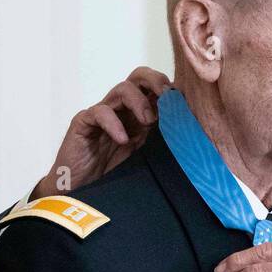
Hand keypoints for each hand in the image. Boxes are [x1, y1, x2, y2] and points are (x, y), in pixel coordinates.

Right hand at [31, 67, 172, 198]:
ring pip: (121, 89)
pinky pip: (99, 113)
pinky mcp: (83, 123)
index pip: (155, 88)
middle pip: (138, 78)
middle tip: (168, 96)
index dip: (170, 89)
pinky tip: (122, 140)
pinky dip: (113, 123)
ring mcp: (102, 114)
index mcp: (139, 114)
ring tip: (148, 121)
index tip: (185, 101)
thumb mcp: (146, 155)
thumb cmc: (114, 174)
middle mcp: (122, 109)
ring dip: (138, 101)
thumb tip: (190, 130)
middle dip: (156, 81)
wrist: (82, 194)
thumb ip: (162, 138)